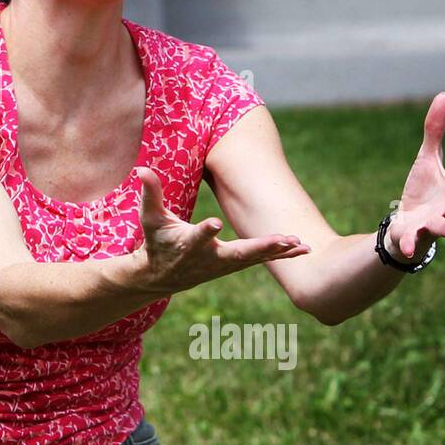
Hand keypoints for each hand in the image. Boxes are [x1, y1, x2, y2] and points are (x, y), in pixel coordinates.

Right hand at [134, 166, 311, 296]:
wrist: (162, 276)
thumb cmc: (156, 241)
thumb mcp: (150, 218)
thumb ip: (150, 193)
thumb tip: (141, 169)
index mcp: (187, 243)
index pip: (197, 236)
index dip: (205, 230)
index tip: (215, 223)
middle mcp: (209, 256)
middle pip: (237, 253)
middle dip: (259, 247)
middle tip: (282, 240)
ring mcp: (224, 264)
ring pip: (254, 258)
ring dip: (277, 251)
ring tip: (301, 244)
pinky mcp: (234, 265)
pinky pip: (260, 260)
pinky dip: (281, 255)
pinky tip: (303, 249)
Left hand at [386, 92, 444, 260]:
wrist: (404, 225)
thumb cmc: (422, 192)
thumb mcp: (427, 159)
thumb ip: (435, 132)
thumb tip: (444, 94)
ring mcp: (431, 223)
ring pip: (442, 226)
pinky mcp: (412, 235)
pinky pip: (411, 241)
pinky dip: (409, 244)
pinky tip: (406, 248)